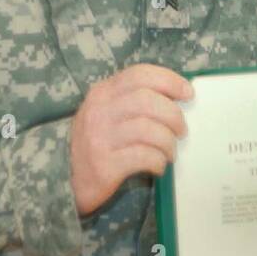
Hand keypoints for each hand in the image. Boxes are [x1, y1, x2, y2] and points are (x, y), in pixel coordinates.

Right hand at [68, 63, 192, 214]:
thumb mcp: (107, 113)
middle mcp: (98, 111)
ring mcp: (99, 138)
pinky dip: (158, 161)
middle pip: (147, 101)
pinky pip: (143, 157)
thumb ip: (133, 100)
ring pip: (148, 130)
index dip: (169, 80)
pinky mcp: (103, 165)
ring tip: (169, 152)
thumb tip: (177, 95)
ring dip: (168, 142)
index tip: (188, 93)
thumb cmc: (98, 143)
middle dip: (174, 115)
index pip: (140, 74)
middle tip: (181, 130)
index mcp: (102, 92)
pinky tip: (158, 166)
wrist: (68, 181)